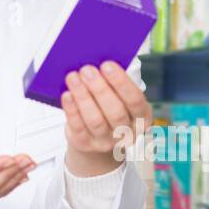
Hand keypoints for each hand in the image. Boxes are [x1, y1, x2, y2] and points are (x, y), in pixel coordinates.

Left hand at [61, 62, 151, 176]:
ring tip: (73, 78)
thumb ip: (113, 83)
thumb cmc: (109, 109)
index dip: (121, 82)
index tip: (107, 65)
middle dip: (100, 88)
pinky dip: (72, 110)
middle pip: (115, 111)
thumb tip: (98, 63)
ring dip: (83, 96)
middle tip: (87, 70)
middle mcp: (127, 132)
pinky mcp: (87, 145)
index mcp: (141, 117)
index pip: (135, 100)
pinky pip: (79, 127)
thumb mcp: (119, 97)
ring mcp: (107, 141)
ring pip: (95, 120)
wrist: (96, 138)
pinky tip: (67, 95)